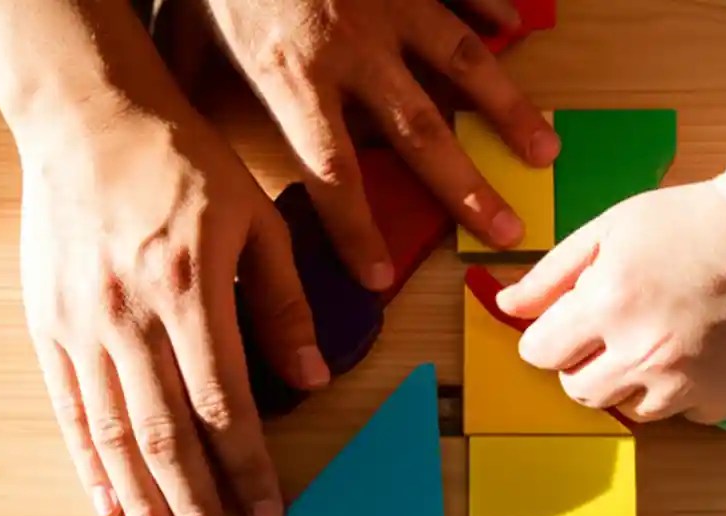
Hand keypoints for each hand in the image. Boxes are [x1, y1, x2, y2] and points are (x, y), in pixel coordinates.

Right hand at [19, 105, 326, 515]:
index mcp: (189, 291)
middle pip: (167, 437)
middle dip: (196, 510)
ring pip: (115, 435)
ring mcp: (81, 326)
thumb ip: (285, 304)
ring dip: (142, 504)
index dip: (247, 468)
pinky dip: (90, 463)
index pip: (223, 404)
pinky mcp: (47, 325)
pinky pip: (71, 409)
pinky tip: (109, 505)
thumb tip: (312, 382)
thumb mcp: (260, 220)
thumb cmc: (184, 164)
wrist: (88, 120)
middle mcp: (129, 319)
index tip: (268, 515)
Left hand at [205, 0, 559, 287]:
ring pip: (461, 62)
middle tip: (508, 228)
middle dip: (467, 187)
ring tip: (543, 149)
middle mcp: (353, 48)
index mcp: (294, 75)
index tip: (379, 277)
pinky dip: (491, 8)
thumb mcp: (183, 31)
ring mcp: (388, 1)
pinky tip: (515, 30)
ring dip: (506, 108)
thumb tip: (182, 143)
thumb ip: (194, 92)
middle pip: (419, 131)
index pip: (332, 172)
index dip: (356, 229)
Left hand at [496, 176, 725, 423]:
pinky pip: (677, 413)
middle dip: (583, 362)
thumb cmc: (691, 223)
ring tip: (659, 335)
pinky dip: (678, 390)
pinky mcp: (721, 402)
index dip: (549, 335)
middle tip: (614, 328)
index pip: (540, 353)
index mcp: (610, 303)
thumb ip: (551, 273)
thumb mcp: (611, 229)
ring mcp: (686, 384)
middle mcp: (645, 352)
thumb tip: (506, 308)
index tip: (569, 321)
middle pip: (577, 390)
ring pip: (625, 408)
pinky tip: (697, 347)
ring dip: (629, 380)